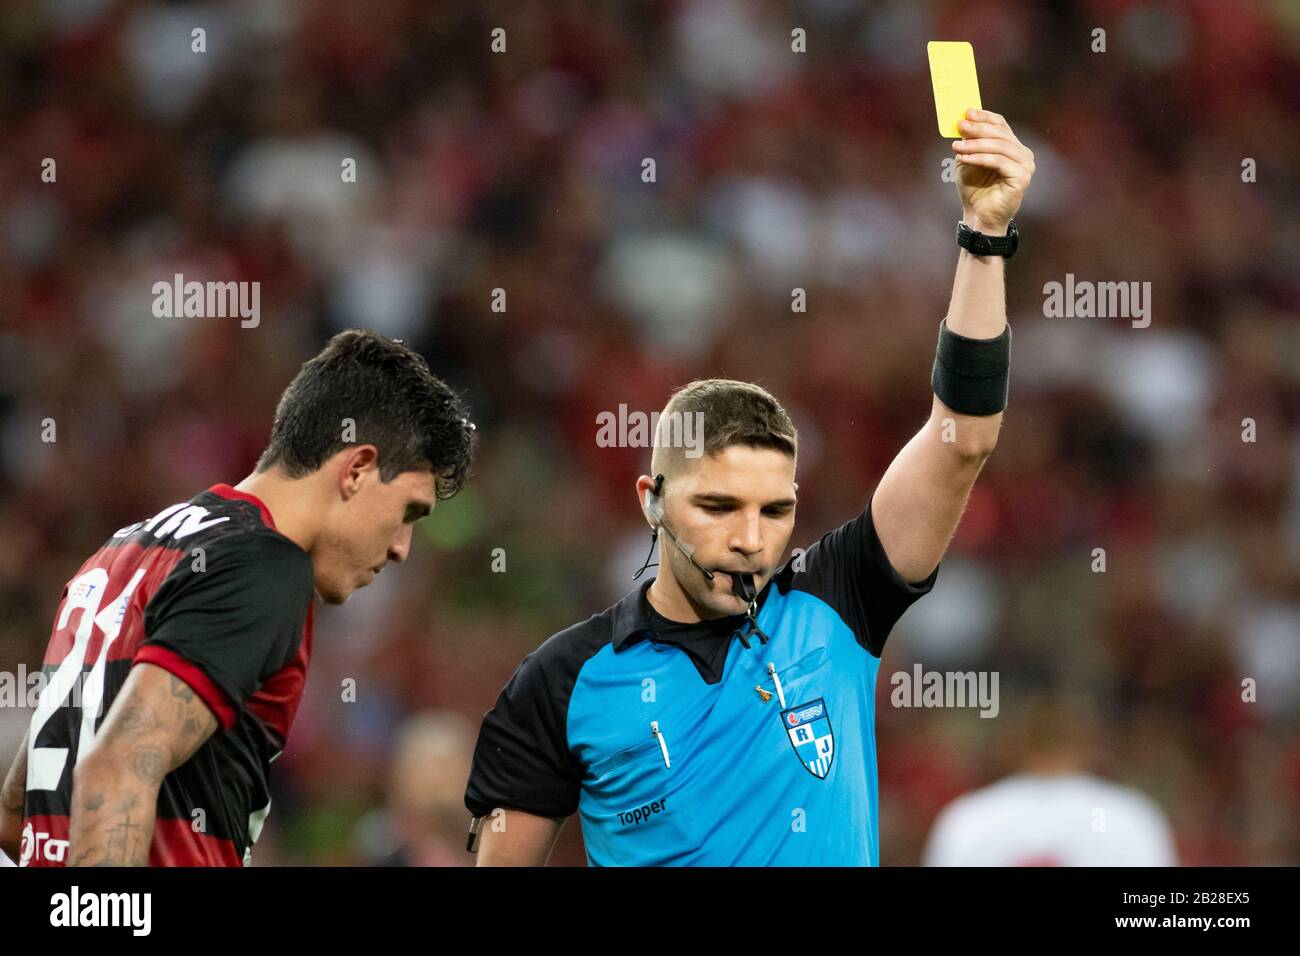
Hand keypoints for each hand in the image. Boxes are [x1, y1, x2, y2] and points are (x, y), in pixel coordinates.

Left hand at [951, 108, 1034, 234]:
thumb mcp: (968, 160)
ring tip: (956, 147)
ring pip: (999, 147)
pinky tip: (964, 158)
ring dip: (975, 144)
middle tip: (960, 125)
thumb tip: (963, 121)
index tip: (967, 113)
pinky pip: (998, 162)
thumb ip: (968, 142)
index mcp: (1013, 147)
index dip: (984, 117)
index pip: (1001, 124)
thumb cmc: (974, 190)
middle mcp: (1023, 154)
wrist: (979, 217)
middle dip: (978, 128)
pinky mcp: (1022, 178)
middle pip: (1000, 133)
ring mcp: (1026, 166)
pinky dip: (979, 158)